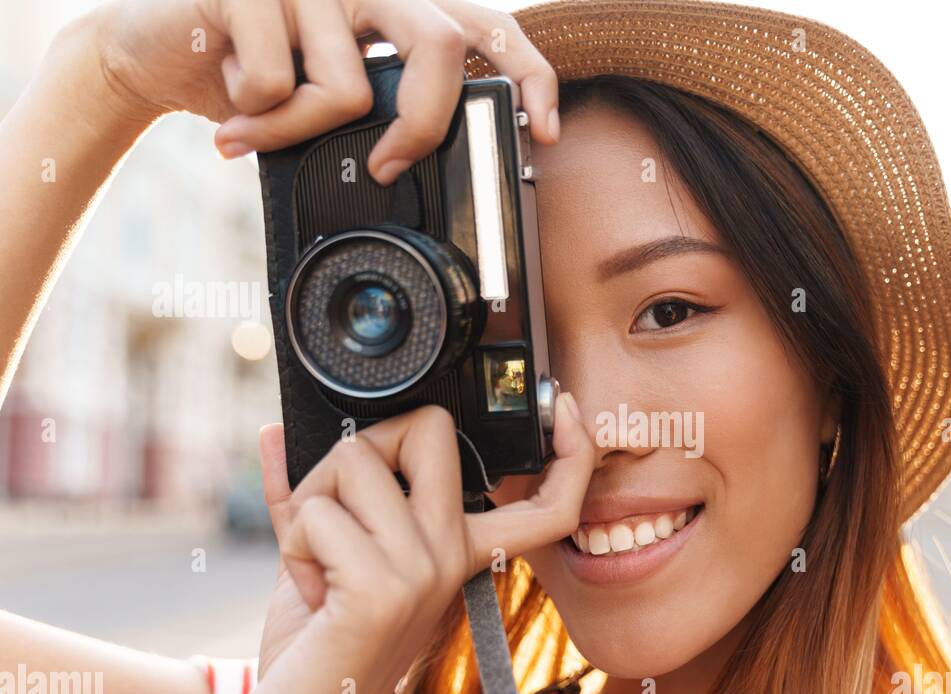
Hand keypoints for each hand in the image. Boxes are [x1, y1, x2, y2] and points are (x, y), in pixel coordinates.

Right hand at [88, 0, 559, 182]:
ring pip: (347, 89)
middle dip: (421, 125)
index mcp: (398, 5)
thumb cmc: (255, 79)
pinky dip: (255, 123)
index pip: (487, 25)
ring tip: (256, 126)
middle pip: (441, 48)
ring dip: (294, 132)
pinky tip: (229, 106)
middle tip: (387, 167)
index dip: (527, 74)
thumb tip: (438, 166)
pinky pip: (280, 88)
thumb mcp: (335, 97)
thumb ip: (388, 109)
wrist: (153, 53)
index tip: (543, 128)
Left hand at [232, 397, 592, 693]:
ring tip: (316, 565)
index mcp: (462, 549)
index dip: (572, 451)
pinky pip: (318, 514)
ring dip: (309, 507)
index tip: (564, 408)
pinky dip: (293, 546)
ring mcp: (424, 569)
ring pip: (353, 460)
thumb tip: (276, 430)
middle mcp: (454, 554)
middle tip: (338, 510)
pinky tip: (312, 591)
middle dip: (362, 445)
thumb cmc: (316, 647)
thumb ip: (311, 492)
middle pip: (428, 427)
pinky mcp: (382, 588)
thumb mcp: (324, 555)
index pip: (549, 501)